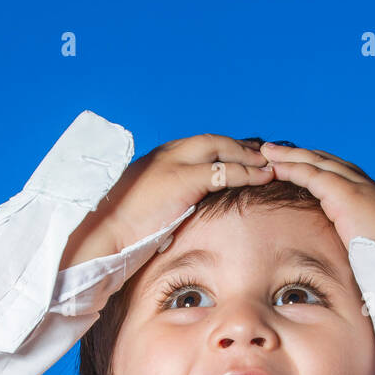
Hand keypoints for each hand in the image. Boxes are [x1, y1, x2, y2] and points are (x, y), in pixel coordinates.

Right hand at [61, 134, 274, 268]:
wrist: (104, 234)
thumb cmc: (121, 230)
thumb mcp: (145, 208)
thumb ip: (164, 202)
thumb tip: (178, 213)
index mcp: (157, 159)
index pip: (197, 146)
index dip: (222, 150)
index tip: (241, 155)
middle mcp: (166, 154)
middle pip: (212, 141)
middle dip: (240, 146)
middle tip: (264, 154)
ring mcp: (174, 163)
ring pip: (221, 150)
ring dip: (249, 156)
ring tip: (270, 164)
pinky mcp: (183, 178)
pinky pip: (224, 171)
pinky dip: (247, 172)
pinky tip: (263, 176)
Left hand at [258, 141, 374, 257]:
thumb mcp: (372, 250)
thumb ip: (357, 245)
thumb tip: (348, 261)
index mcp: (370, 198)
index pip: (337, 174)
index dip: (314, 167)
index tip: (294, 164)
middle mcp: (364, 186)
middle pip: (325, 162)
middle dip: (299, 154)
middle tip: (274, 150)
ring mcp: (357, 187)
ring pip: (316, 162)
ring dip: (289, 155)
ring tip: (266, 151)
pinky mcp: (347, 195)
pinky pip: (312, 175)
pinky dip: (292, 167)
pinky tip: (274, 165)